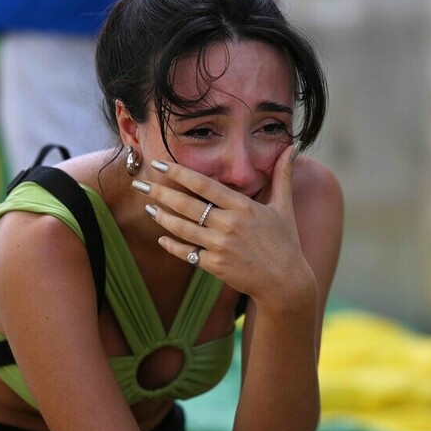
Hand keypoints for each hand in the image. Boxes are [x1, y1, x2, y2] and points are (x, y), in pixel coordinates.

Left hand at [134, 145, 315, 306]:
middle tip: (139, 183)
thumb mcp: (285, 207)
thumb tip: (291, 148)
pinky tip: (162, 237)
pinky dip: (173, 245)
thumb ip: (283, 176)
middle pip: (186, 204)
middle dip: (160, 192)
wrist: (285, 282)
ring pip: (183, 228)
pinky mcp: (215, 266)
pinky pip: (187, 252)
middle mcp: (229, 224)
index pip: (204, 184)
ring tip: (148, 206)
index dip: (179, 173)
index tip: (160, 164)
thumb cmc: (285, 242)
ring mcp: (220, 246)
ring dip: (162, 216)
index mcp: (243, 206)